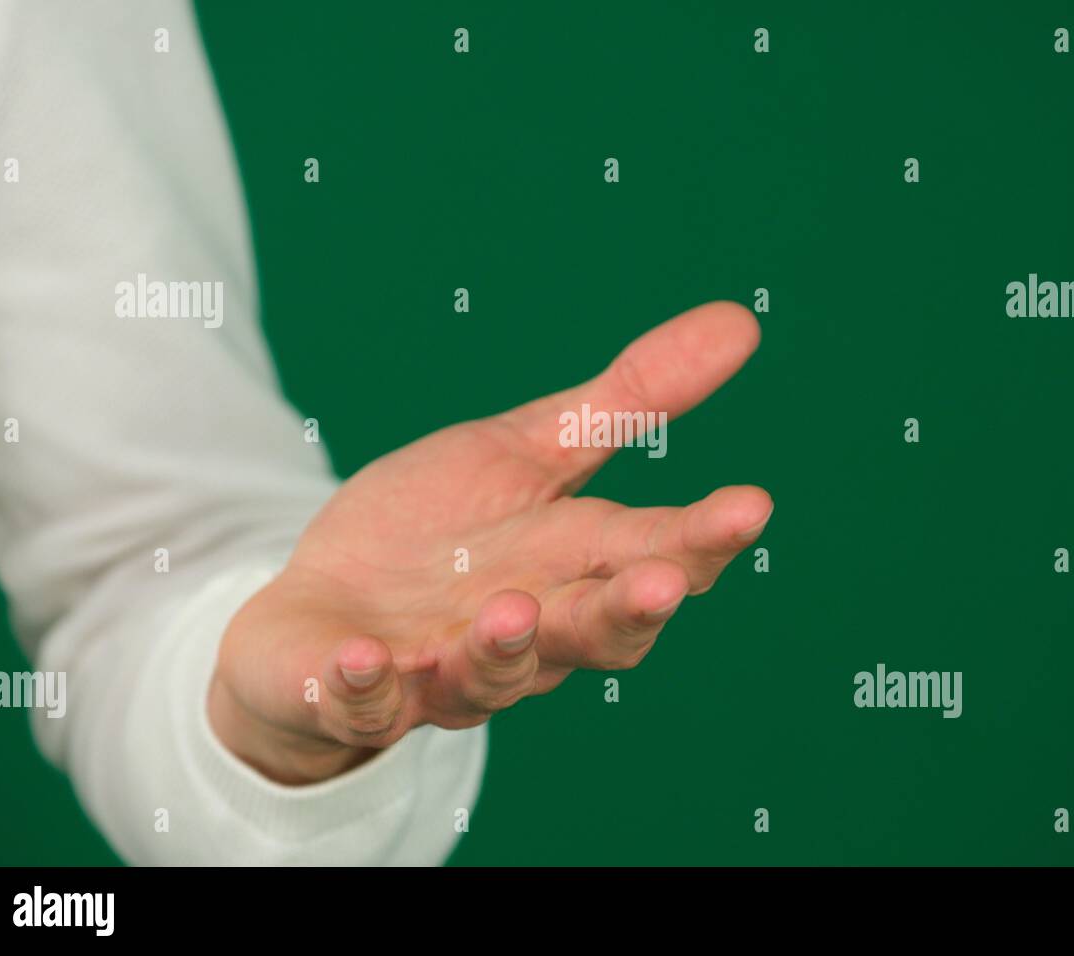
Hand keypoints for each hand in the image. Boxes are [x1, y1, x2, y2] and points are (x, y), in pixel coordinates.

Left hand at [208, 301, 771, 782]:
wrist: (322, 612)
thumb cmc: (441, 533)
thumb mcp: (529, 450)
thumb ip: (627, 402)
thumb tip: (742, 321)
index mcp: (571, 566)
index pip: (652, 553)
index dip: (702, 538)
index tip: (750, 505)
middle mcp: (526, 631)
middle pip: (593, 632)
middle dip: (630, 610)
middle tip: (663, 583)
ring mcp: (441, 669)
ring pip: (491, 677)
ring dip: (503, 648)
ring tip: (509, 609)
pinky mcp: (357, 695)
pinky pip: (364, 704)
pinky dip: (361, 687)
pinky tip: (356, 657)